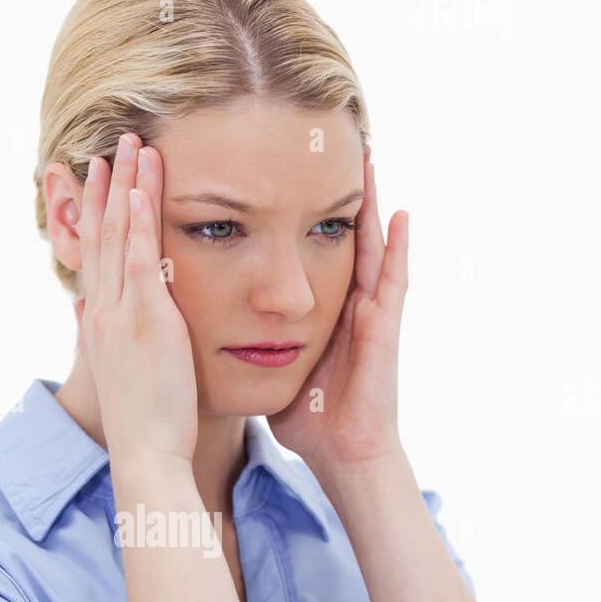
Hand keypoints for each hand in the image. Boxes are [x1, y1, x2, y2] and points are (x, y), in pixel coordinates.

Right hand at [76, 131, 198, 467]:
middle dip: (107, 187)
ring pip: (119, 235)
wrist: (146, 453)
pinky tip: (143, 186)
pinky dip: (140, 220)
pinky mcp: (147, 319)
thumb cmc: (145, 425)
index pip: (96, 257)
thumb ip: (105, 340)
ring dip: (125, 187)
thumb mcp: (120, 376)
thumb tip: (87, 317)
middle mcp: (105, 311)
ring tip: (132, 145)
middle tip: (113, 145)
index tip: (96, 179)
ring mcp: (122, 312)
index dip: (94, 214)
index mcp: (101, 324)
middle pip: (102, 235)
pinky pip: (141, 257)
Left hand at [267, 148, 407, 480]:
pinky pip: (394, 281)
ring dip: (371, 205)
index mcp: (321, 312)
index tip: (279, 176)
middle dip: (337, 197)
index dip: (298, 216)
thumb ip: (247, 343)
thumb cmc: (309, 420)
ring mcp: (371, 315)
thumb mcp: (271, 368)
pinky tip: (399, 213)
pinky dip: (399, 248)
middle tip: (330, 147)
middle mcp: (349, 306)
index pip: (308, 252)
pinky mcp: (385, 330)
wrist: (342, 455)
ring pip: (371, 248)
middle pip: (341, 239)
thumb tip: (203, 327)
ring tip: (368, 159)